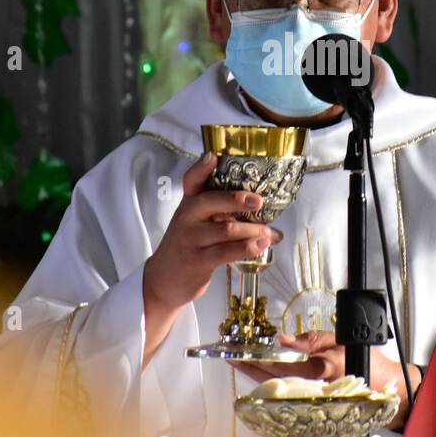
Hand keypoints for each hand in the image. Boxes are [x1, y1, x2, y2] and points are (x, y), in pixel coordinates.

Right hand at [143, 152, 283, 313]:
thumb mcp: (194, 222)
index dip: (201, 167)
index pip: (191, 181)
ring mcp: (191, 240)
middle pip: (211, 201)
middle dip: (237, 199)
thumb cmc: (187, 246)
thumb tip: (257, 203)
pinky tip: (261, 246)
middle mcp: (187, 218)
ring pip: (226, 229)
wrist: (163, 280)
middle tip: (259, 200)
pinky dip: (247, 248)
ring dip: (254, 230)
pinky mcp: (198, 261)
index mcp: (188, 204)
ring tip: (272, 233)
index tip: (213, 156)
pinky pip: (226, 252)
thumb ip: (216, 210)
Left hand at [231, 331, 421, 430]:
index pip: (283, 366)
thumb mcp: (341, 340)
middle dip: (252, 371)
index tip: (242, 354)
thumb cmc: (366, 361)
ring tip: (244, 367)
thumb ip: (312, 339)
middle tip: (234, 360)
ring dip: (260, 379)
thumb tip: (284, 339)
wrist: (386, 386)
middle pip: (275, 382)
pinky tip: (264, 379)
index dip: (260, 361)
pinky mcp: (316, 406)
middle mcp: (316, 388)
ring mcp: (315, 400)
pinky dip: (275, 387)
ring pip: (280, 390)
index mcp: (323, 369)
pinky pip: (290, 396)